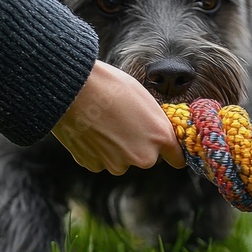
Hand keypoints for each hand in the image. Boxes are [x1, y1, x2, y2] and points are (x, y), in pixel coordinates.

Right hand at [52, 61, 184, 174]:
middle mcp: (143, 157)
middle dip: (139, 145)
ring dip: (116, 148)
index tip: (167, 149)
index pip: (177, 159)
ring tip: (104, 122)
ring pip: (121, 159)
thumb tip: (154, 129)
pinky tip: (91, 129)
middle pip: (146, 157)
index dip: (172, 153)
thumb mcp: (145, 100)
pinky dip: (97, 149)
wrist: (73, 89)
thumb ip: (154, 122)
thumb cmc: (111, 86)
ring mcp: (117, 164)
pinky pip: (101, 160)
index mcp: (160, 138)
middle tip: (124, 123)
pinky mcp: (94, 165)